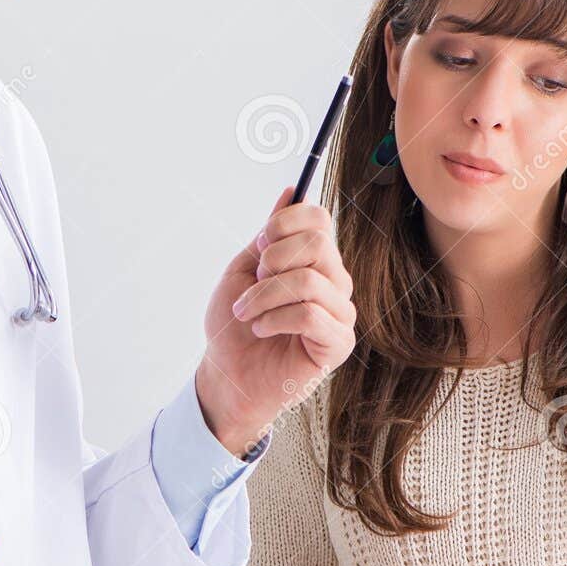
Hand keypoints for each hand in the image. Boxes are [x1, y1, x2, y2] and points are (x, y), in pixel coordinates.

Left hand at [196, 187, 357, 456]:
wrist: (226, 373)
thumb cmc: (234, 325)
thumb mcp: (243, 270)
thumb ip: (268, 235)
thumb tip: (291, 192)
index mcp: (313, 261)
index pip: (319, 220)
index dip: (284, 225)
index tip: (257, 248)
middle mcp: (333, 282)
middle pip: (318, 245)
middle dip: (273, 260)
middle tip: (253, 283)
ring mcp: (340, 313)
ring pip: (310, 281)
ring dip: (265, 296)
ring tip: (247, 314)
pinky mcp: (338, 344)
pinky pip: (311, 315)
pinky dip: (276, 319)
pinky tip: (262, 329)